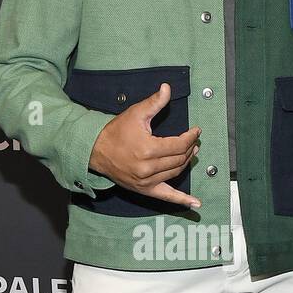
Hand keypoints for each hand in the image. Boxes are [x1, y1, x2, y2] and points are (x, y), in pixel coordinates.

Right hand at [88, 82, 201, 208]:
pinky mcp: (144, 189)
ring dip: (186, 162)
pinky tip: (195, 204)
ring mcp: (146, 181)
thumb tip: (167, 88)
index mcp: (148, 149)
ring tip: (190, 153)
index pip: (179, 145)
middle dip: (189, 148)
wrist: (96, 150)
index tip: (196, 131)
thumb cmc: (116, 132)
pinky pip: (166, 196)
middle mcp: (148, 168)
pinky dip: (181, 200)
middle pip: (179, 159)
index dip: (191, 137)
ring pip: (175, 173)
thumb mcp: (135, 113)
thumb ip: (154, 102)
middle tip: (193, 140)